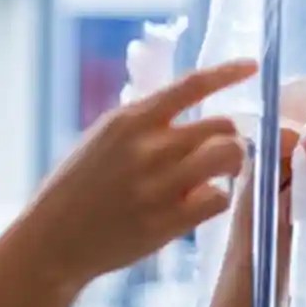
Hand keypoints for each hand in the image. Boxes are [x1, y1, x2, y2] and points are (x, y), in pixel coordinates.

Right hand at [22, 59, 258, 284]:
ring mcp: (158, 186)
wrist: (52, 240)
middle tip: (221, 153)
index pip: (192, 85)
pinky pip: (218, 199)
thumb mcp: (100, 140)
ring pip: (228, 158)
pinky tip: (198, 204)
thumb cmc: (75, 189)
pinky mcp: (166, 222)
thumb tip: (180, 102)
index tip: (253, 66)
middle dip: (230, 138)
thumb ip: (140, 122)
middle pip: (223, 126)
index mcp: (129, 120)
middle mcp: (146, 148)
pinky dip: (215, 199)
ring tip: (216, 176)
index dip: (228, 73)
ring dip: (232, 166)